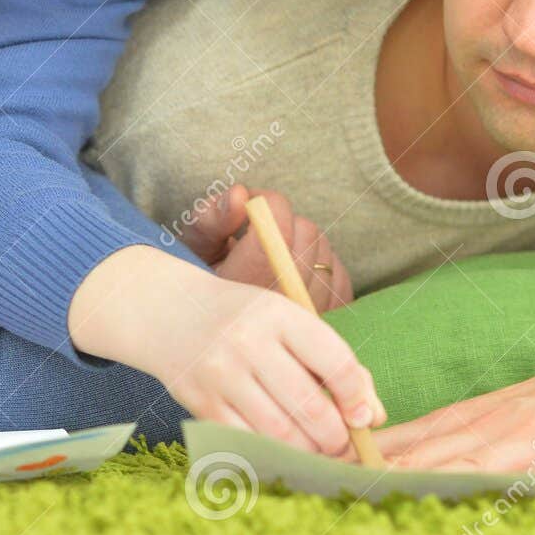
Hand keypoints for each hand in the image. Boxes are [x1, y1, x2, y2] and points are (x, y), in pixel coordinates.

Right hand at [69, 245, 383, 454]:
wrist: (170, 311)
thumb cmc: (246, 320)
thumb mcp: (288, 321)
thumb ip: (334, 362)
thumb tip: (372, 416)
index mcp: (278, 314)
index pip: (335, 362)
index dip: (357, 397)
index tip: (363, 416)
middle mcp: (247, 342)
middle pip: (310, 407)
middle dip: (336, 436)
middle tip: (341, 443)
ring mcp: (220, 374)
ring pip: (280, 433)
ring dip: (308, 450)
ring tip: (316, 448)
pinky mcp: (201, 403)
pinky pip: (249, 442)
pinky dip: (274, 453)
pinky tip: (284, 448)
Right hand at [179, 186, 352, 309]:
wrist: (218, 339)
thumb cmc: (202, 284)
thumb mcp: (192, 250)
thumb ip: (211, 220)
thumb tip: (240, 195)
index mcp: (241, 289)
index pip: (276, 229)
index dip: (266, 202)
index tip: (251, 204)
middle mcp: (278, 308)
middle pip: (306, 234)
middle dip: (284, 220)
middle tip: (261, 232)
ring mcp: (308, 319)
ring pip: (325, 252)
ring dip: (304, 243)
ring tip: (276, 257)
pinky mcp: (328, 325)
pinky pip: (341, 277)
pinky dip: (322, 266)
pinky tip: (296, 275)